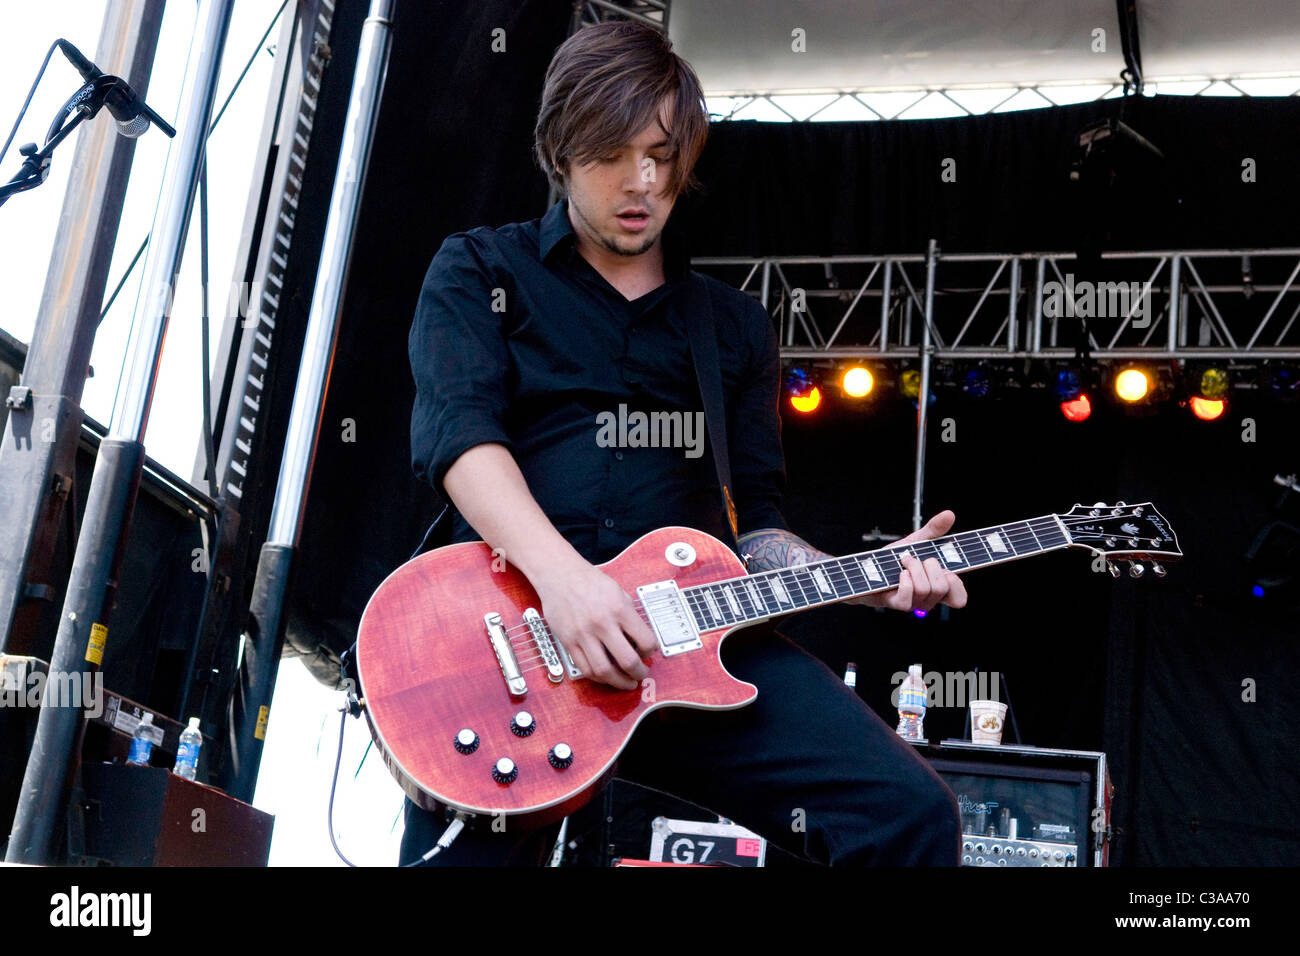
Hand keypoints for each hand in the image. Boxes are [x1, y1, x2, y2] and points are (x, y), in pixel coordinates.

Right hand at [531, 559, 657, 690]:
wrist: (559, 574)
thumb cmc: (589, 581)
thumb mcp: (618, 591)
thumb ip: (630, 615)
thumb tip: (642, 639)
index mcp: (619, 609)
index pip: (646, 640)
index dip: (651, 651)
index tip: (649, 652)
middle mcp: (602, 623)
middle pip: (627, 660)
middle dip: (639, 673)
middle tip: (641, 674)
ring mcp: (583, 634)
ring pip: (603, 671)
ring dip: (618, 682)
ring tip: (625, 682)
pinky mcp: (568, 641)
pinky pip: (584, 668)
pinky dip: (597, 677)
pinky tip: (605, 676)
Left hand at [849, 510, 967, 612]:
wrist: (866, 567)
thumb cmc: (892, 559)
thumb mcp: (916, 542)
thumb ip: (934, 530)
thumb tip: (949, 514)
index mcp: (936, 586)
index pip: (959, 599)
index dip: (957, 584)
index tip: (948, 568)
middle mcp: (927, 599)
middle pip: (943, 588)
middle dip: (929, 566)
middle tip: (914, 559)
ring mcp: (912, 604)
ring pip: (926, 590)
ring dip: (913, 568)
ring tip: (903, 562)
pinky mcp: (896, 604)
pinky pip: (908, 596)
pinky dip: (904, 579)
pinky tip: (898, 573)